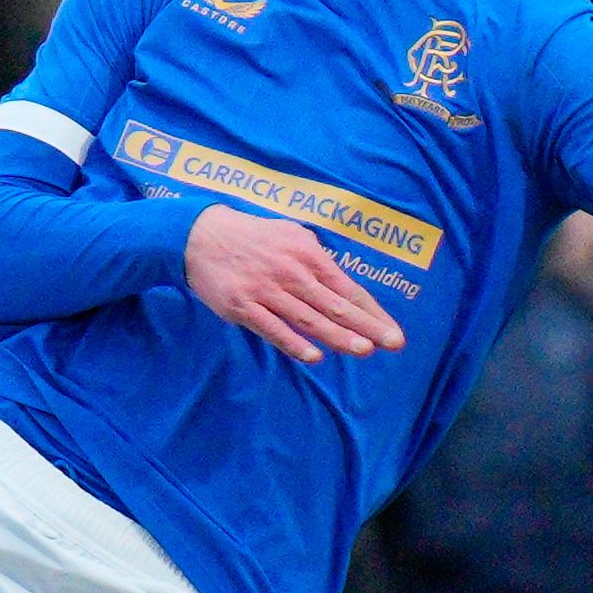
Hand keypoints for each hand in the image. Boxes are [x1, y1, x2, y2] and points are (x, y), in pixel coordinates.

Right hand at [178, 204, 403, 363]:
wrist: (200, 235)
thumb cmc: (253, 238)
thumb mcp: (291, 236)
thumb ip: (316, 261)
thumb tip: (344, 290)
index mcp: (307, 253)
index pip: (347, 288)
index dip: (372, 311)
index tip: (392, 331)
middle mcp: (291, 271)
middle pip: (335, 304)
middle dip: (367, 326)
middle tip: (392, 344)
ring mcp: (266, 290)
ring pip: (308, 318)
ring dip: (338, 336)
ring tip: (363, 350)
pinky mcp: (242, 306)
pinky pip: (273, 328)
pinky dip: (294, 343)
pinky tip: (314, 356)